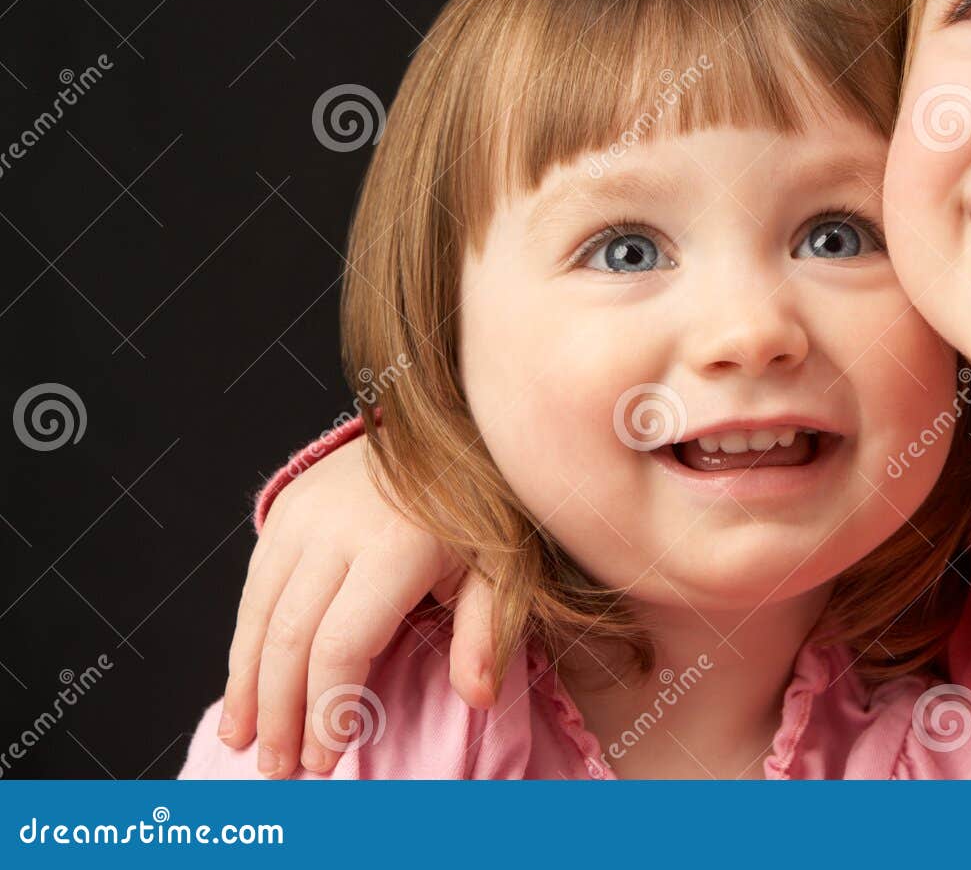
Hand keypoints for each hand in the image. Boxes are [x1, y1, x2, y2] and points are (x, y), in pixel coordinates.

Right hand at [217, 434, 498, 776]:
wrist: (453, 425)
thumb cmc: (484, 508)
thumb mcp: (502, 566)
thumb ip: (485, 632)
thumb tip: (478, 698)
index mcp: (395, 545)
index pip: (340, 644)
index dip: (327, 709)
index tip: (327, 759)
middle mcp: (338, 527)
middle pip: (289, 638)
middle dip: (279, 712)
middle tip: (276, 770)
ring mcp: (304, 513)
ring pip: (259, 614)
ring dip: (246, 684)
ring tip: (243, 740)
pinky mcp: (287, 507)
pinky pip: (256, 586)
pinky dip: (246, 641)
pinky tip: (245, 684)